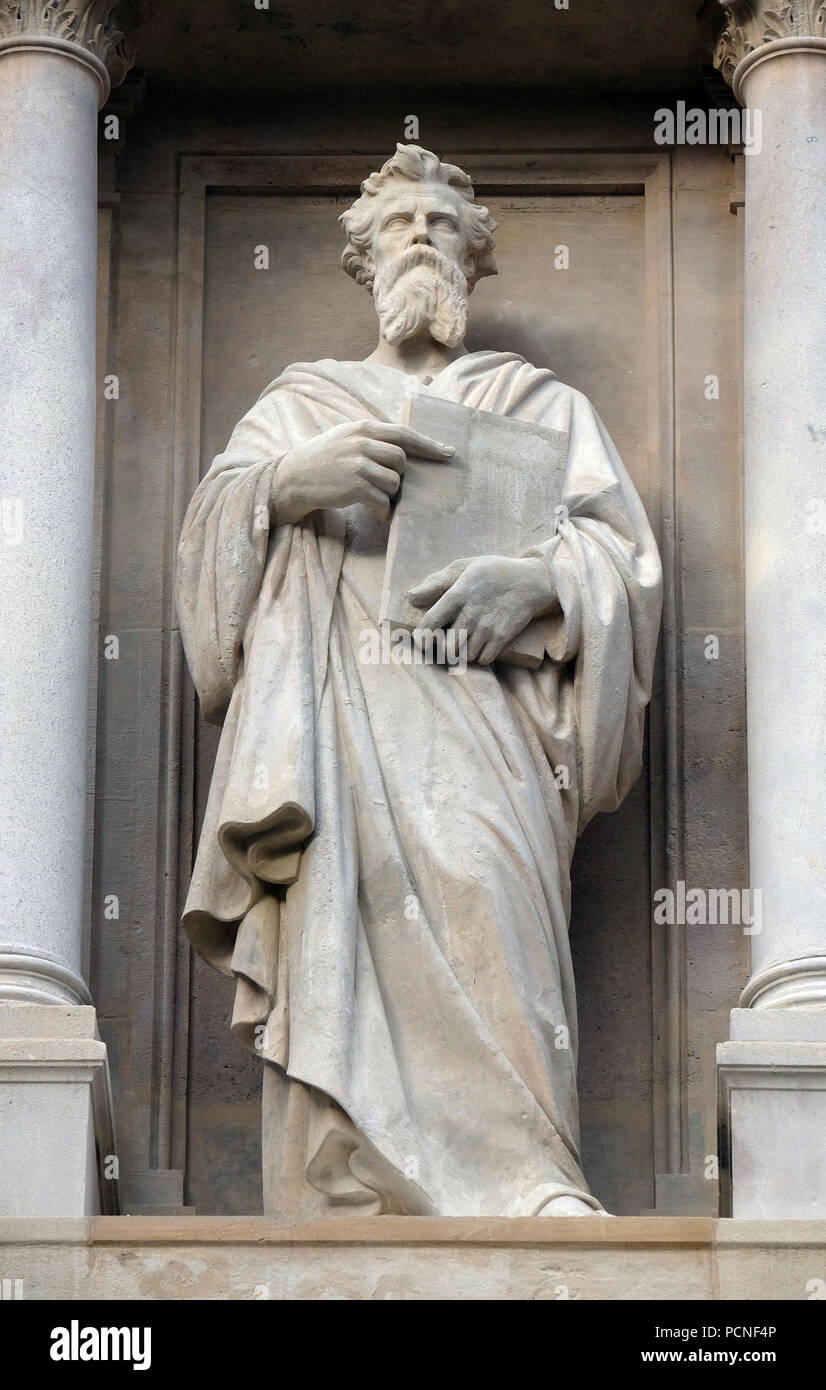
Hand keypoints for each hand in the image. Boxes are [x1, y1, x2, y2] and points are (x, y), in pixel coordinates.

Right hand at [270, 419, 453, 523]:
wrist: (292, 478)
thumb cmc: (321, 459)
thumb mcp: (345, 437)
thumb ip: (371, 438)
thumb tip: (403, 448)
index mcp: (363, 428)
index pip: (404, 434)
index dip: (428, 444)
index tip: (448, 452)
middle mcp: (362, 443)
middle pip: (402, 460)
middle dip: (399, 476)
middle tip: (383, 485)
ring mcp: (358, 464)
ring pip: (394, 482)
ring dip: (389, 495)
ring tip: (374, 499)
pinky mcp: (355, 486)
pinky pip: (383, 500)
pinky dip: (382, 510)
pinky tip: (374, 513)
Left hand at [409, 555, 556, 664]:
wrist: (531, 580)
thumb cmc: (493, 571)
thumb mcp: (464, 567)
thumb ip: (436, 582)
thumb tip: (410, 596)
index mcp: (458, 594)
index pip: (430, 623)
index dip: (422, 638)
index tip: (424, 642)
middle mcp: (471, 613)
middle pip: (448, 647)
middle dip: (446, 650)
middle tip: (448, 645)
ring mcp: (488, 626)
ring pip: (466, 656)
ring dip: (464, 654)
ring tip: (466, 644)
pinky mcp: (503, 636)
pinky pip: (484, 659)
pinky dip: (480, 657)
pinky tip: (481, 646)